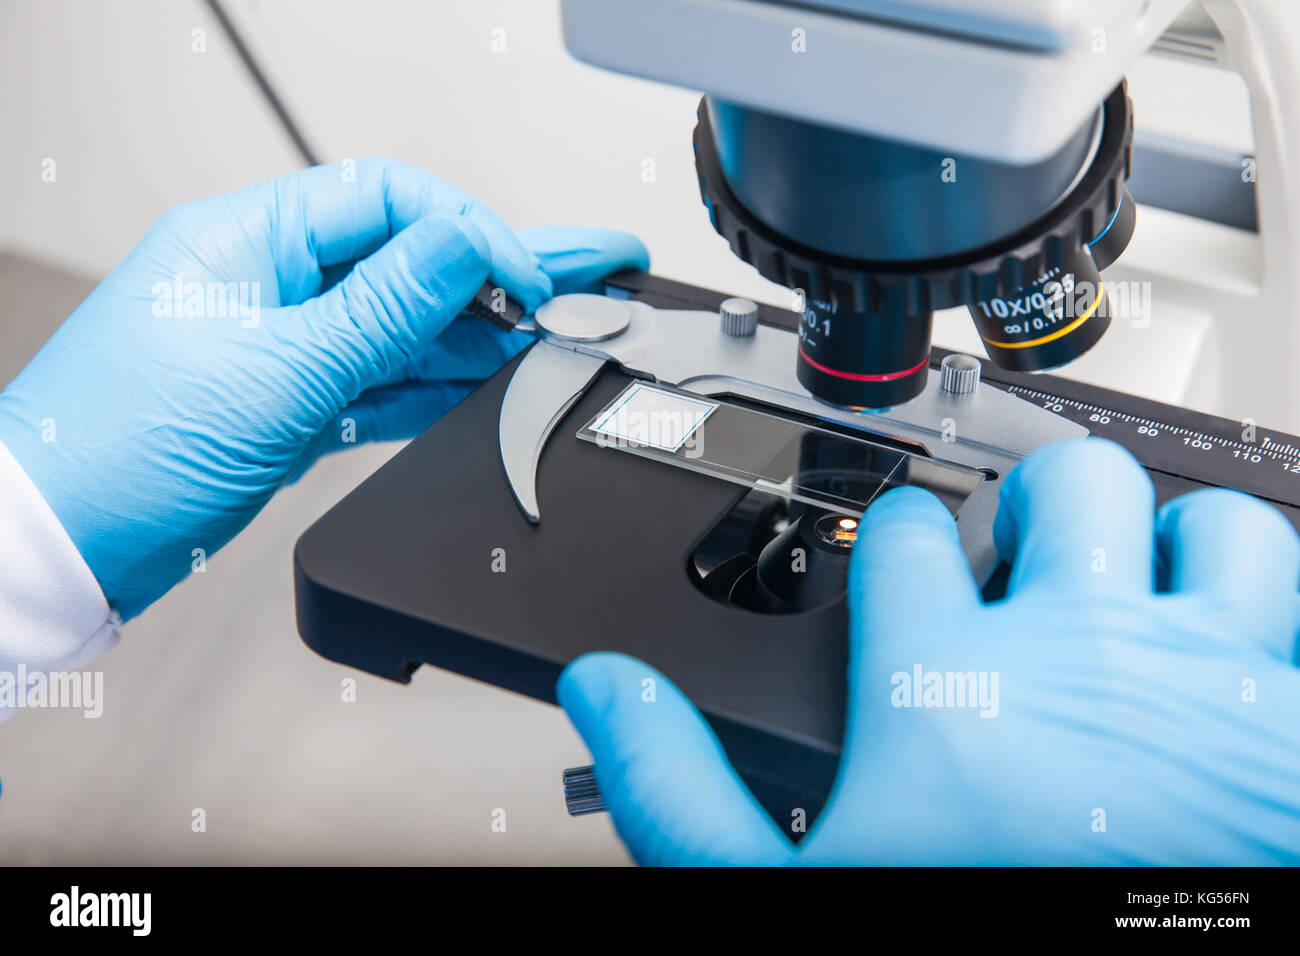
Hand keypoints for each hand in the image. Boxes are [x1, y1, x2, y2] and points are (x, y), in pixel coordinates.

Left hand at [0, 158, 646, 618]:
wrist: (62, 546)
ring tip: (564, 325)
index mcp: (251, 239)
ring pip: (408, 326)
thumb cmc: (121, 450)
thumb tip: (469, 246)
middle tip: (595, 267)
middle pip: (414, 259)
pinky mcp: (294, 404)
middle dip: (506, 265)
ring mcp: (286, 345)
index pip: (391, 201)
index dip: (473, 232)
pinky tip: (495, 378)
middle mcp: (273, 282)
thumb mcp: (279, 368)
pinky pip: (386, 382)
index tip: (529, 277)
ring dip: (484, 330)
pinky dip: (440, 384)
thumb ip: (386, 309)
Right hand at [558, 438, 1299, 863]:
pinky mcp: (1295, 732)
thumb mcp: (785, 893)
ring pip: (1212, 528)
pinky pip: (1297, 608)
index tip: (906, 556)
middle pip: (1065, 487)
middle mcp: (1084, 657)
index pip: (907, 535)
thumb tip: (607, 692)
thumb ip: (678, 794)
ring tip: (1146, 600)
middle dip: (1040, 510)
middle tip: (1028, 566)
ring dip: (1175, 548)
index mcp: (949, 685)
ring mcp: (1208, 685)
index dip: (899, 532)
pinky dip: (1267, 621)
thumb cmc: (973, 950)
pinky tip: (1234, 675)